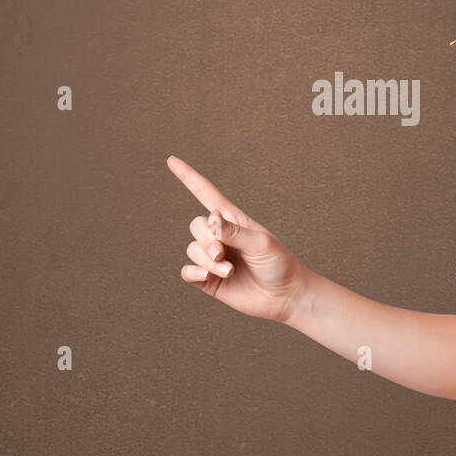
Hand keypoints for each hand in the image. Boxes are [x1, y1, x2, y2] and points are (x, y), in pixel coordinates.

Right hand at [167, 155, 309, 323]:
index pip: (206, 193)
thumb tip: (210, 221)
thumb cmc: (278, 263)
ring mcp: (213, 259)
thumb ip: (234, 231)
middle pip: (196, 226)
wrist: (284, 296)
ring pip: (192, 249)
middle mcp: (220, 237)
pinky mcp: (209, 280)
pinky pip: (188, 272)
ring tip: (228, 270)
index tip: (171, 160)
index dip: (189, 177)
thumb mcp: (259, 242)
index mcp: (233, 220)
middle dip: (207, 239)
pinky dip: (194, 272)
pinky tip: (206, 277)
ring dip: (207, 260)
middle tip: (222, 254)